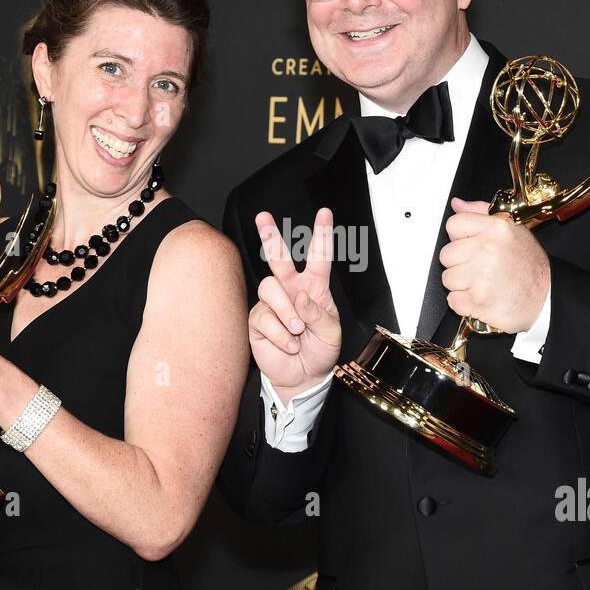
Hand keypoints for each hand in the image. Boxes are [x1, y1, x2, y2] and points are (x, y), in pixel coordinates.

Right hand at [251, 207, 340, 401]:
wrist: (303, 376)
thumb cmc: (320, 350)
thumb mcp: (331, 332)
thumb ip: (319, 313)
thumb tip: (301, 296)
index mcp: (314, 287)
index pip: (319, 257)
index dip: (322, 234)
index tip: (324, 212)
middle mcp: (291, 290)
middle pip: (279, 259)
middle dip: (271, 236)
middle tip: (262, 217)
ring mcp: (272, 304)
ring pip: (271, 289)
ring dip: (287, 312)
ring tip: (297, 331)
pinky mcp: (258, 320)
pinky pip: (265, 318)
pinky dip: (280, 334)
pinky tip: (288, 344)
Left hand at [439, 197, 549, 331]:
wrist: (547, 297)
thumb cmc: (528, 264)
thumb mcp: (513, 229)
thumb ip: (481, 213)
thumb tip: (457, 204)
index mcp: (496, 228)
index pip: (453, 225)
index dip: (460, 237)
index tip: (472, 244)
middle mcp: (488, 250)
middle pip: (446, 254)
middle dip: (459, 263)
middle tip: (480, 267)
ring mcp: (482, 277)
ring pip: (447, 278)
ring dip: (461, 284)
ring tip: (482, 282)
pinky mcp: (478, 301)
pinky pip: (452, 300)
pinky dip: (464, 303)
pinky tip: (481, 297)